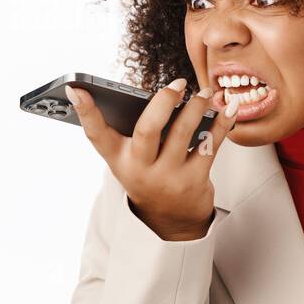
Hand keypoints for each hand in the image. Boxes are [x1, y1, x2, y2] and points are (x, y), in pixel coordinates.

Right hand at [66, 77, 240, 240]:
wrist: (171, 220)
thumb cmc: (150, 175)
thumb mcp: (132, 158)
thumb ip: (134, 130)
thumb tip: (158, 92)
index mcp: (117, 158)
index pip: (96, 134)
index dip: (85, 111)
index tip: (75, 88)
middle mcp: (139, 168)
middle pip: (147, 130)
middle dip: (163, 103)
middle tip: (178, 83)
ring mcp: (167, 176)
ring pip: (182, 134)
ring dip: (196, 108)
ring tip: (203, 92)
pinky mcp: (193, 181)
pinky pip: (210, 146)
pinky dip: (221, 124)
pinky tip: (228, 108)